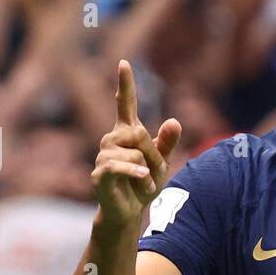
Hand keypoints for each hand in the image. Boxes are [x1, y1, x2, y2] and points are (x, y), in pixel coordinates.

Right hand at [93, 60, 181, 229]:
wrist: (129, 212)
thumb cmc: (143, 184)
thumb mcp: (162, 162)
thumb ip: (167, 142)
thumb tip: (175, 121)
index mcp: (126, 132)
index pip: (125, 103)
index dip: (125, 84)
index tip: (124, 63)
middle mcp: (111, 139)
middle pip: (139, 134)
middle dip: (154, 155)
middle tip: (154, 172)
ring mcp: (103, 155)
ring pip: (134, 152)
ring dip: (147, 170)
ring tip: (144, 183)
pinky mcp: (100, 173)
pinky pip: (119, 165)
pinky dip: (135, 173)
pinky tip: (142, 178)